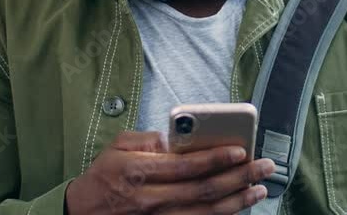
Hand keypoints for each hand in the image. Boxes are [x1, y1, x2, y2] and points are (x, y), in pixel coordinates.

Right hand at [65, 131, 272, 214]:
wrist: (82, 213)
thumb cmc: (103, 176)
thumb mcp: (118, 147)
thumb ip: (149, 139)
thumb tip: (179, 138)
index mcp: (140, 171)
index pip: (187, 166)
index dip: (216, 159)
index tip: (241, 150)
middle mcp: (152, 198)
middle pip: (204, 190)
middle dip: (239, 178)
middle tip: (264, 168)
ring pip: (206, 213)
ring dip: (237, 202)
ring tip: (259, 190)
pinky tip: (238, 208)